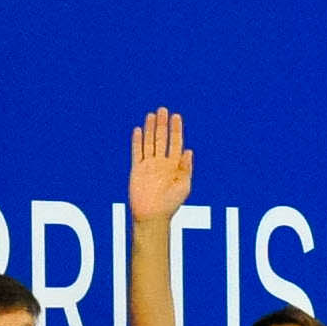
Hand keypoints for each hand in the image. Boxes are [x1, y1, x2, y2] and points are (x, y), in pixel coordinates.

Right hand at [126, 108, 193, 224]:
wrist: (152, 215)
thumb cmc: (171, 204)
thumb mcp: (184, 185)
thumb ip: (186, 167)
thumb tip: (189, 150)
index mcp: (174, 166)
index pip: (176, 143)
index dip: (176, 130)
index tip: (176, 116)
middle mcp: (162, 163)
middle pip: (161, 139)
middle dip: (162, 125)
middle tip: (163, 110)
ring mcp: (149, 165)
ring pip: (149, 142)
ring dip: (150, 128)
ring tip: (151, 115)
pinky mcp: (137, 169)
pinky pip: (137, 152)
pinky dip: (137, 141)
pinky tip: (138, 130)